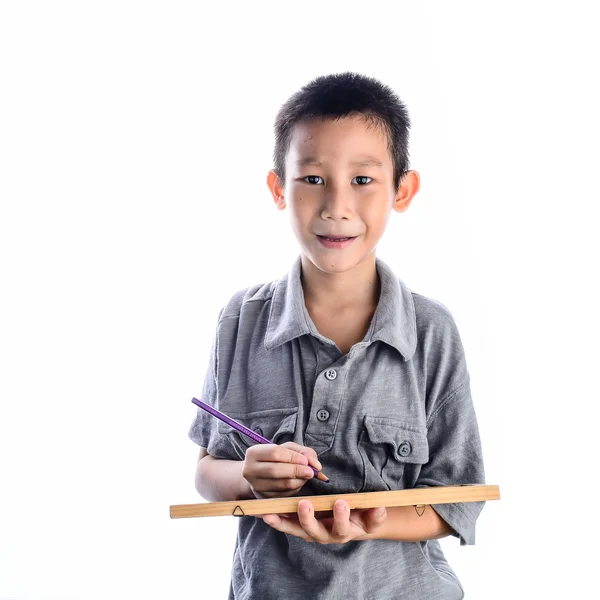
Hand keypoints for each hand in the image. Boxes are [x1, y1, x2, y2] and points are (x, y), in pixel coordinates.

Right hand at [242, 442, 321, 498]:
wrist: (259, 474)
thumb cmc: (275, 458)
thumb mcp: (287, 449)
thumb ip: (303, 452)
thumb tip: (316, 465)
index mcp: (253, 453)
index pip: (275, 453)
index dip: (293, 457)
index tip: (305, 460)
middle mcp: (250, 470)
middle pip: (276, 470)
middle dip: (297, 471)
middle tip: (311, 471)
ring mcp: (256, 486)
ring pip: (282, 484)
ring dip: (299, 480)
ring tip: (306, 476)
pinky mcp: (264, 498)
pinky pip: (284, 494)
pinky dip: (295, 488)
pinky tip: (298, 482)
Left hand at [261, 499, 387, 543]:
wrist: (356, 525)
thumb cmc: (364, 518)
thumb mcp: (373, 517)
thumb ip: (376, 514)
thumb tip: (379, 507)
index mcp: (344, 531)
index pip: (342, 526)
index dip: (341, 516)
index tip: (341, 502)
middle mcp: (325, 535)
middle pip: (314, 531)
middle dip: (308, 518)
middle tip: (304, 504)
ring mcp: (311, 532)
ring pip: (296, 530)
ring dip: (282, 522)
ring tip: (270, 515)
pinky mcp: (301, 527)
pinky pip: (287, 525)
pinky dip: (276, 519)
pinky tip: (264, 513)